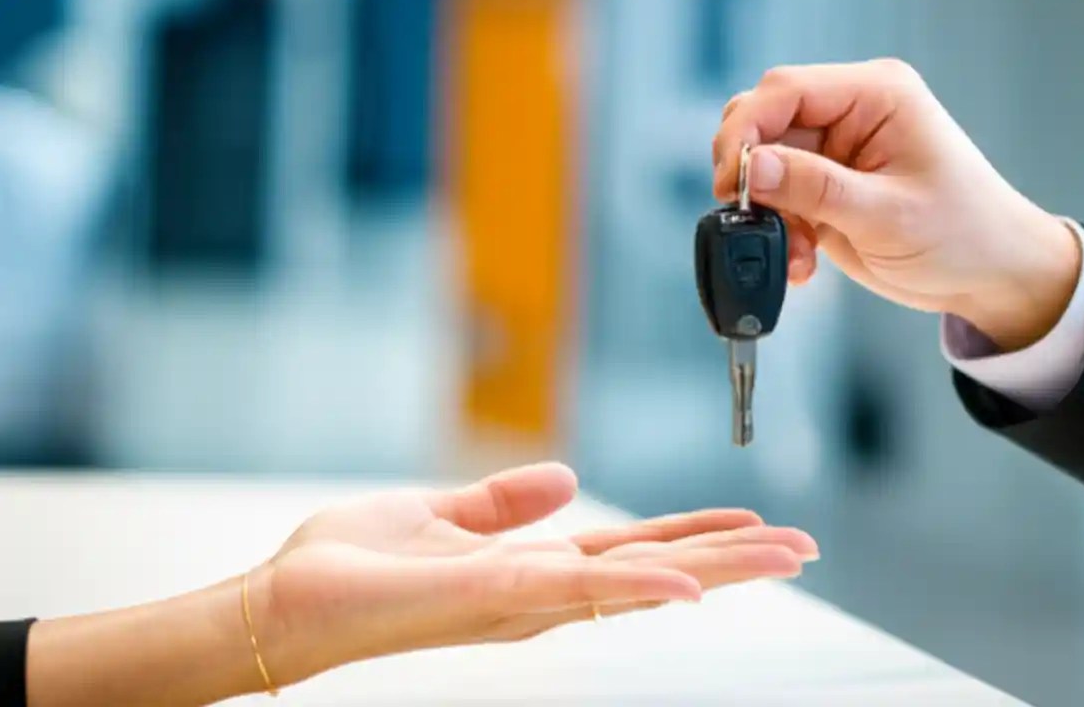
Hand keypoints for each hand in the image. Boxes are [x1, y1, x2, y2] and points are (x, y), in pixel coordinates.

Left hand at [253, 462, 818, 685]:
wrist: (282, 605)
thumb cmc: (347, 569)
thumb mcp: (437, 516)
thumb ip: (502, 502)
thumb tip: (566, 478)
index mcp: (530, 569)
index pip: (631, 551)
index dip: (694, 539)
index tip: (752, 526)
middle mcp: (537, 593)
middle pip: (652, 572)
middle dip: (729, 562)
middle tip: (800, 550)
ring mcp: (518, 600)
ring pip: (633, 584)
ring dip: (710, 573)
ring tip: (780, 558)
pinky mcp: (486, 596)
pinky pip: (571, 592)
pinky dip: (634, 588)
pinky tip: (685, 582)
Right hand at [712, 60, 1081, 350]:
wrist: (991, 276)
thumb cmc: (965, 235)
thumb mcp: (888, 215)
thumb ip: (816, 188)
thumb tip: (756, 167)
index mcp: (877, 95)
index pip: (786, 90)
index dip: (748, 131)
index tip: (735, 180)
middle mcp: (852, 113)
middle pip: (765, 120)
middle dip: (750, 170)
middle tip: (749, 213)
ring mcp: (838, 151)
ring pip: (765, 163)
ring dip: (765, 210)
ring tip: (793, 250)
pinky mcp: (829, 186)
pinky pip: (780, 197)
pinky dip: (779, 229)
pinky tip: (802, 259)